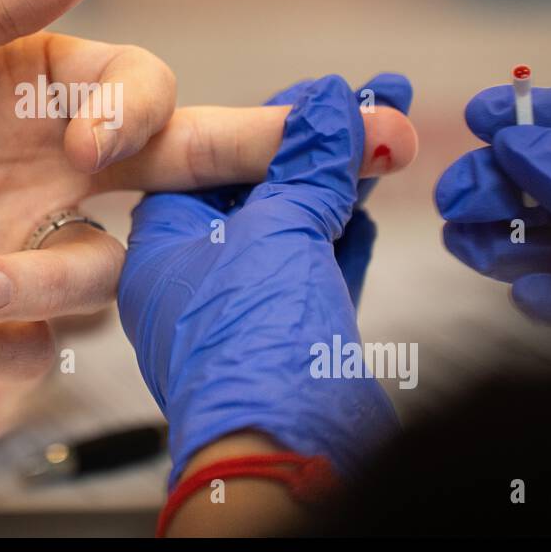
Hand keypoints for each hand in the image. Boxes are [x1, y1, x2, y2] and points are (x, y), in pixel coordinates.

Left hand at [0, 0, 320, 374]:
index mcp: (32, 87)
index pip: (148, 93)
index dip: (153, 113)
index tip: (99, 140)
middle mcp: (45, 171)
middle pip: (182, 179)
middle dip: (260, 172)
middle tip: (343, 171)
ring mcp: (19, 249)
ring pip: (112, 280)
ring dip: (49, 283)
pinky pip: (37, 351)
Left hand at [118, 75, 417, 483]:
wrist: (283, 452)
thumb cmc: (250, 341)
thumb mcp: (281, 228)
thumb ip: (309, 165)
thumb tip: (334, 106)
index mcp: (162, 245)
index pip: (211, 161)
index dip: (272, 126)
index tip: (323, 99)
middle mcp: (191, 279)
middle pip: (256, 195)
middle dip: (316, 153)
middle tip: (374, 112)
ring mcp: (236, 313)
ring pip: (289, 235)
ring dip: (336, 190)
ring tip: (388, 145)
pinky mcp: (281, 343)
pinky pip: (309, 277)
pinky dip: (340, 241)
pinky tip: (369, 209)